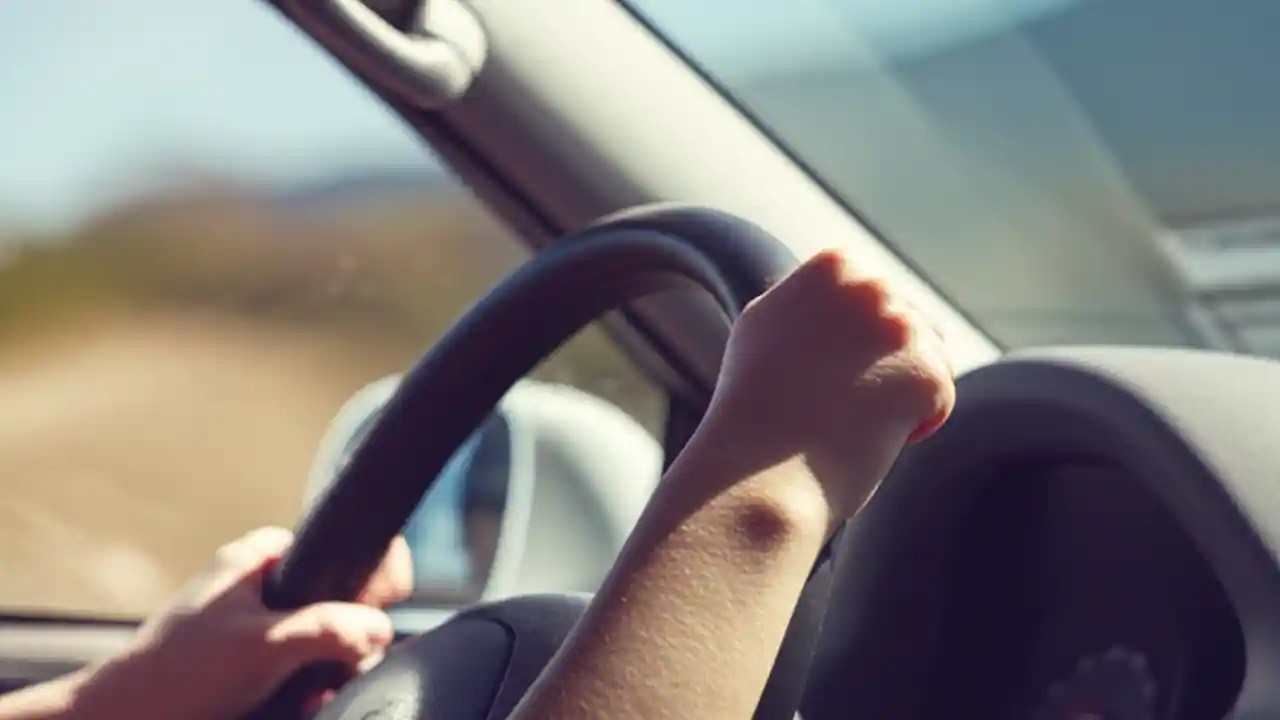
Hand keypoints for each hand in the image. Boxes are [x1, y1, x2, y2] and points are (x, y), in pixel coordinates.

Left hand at [73, 527, 411, 719]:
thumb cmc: (179, 674)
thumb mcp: (265, 645)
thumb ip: (329, 629)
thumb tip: (381, 629)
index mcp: (255, 558)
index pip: (332, 546)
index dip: (361, 576)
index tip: (377, 604)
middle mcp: (253, 586)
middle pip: (331, 600)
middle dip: (345, 640)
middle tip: (344, 667)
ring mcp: (248, 627)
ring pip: (316, 640)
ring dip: (326, 672)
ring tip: (316, 696)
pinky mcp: (243, 665)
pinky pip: (294, 669)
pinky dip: (304, 689)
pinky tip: (303, 706)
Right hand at [706, 249, 954, 519]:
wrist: (755, 474)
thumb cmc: (752, 412)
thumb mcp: (763, 325)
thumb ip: (806, 296)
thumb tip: (839, 278)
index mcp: (831, 267)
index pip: (877, 300)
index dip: (855, 347)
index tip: (819, 376)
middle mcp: (869, 286)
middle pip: (909, 327)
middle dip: (883, 369)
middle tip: (833, 405)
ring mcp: (900, 328)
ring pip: (930, 361)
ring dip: (898, 395)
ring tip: (845, 420)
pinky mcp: (925, 374)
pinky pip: (937, 402)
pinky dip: (909, 428)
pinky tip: (864, 437)